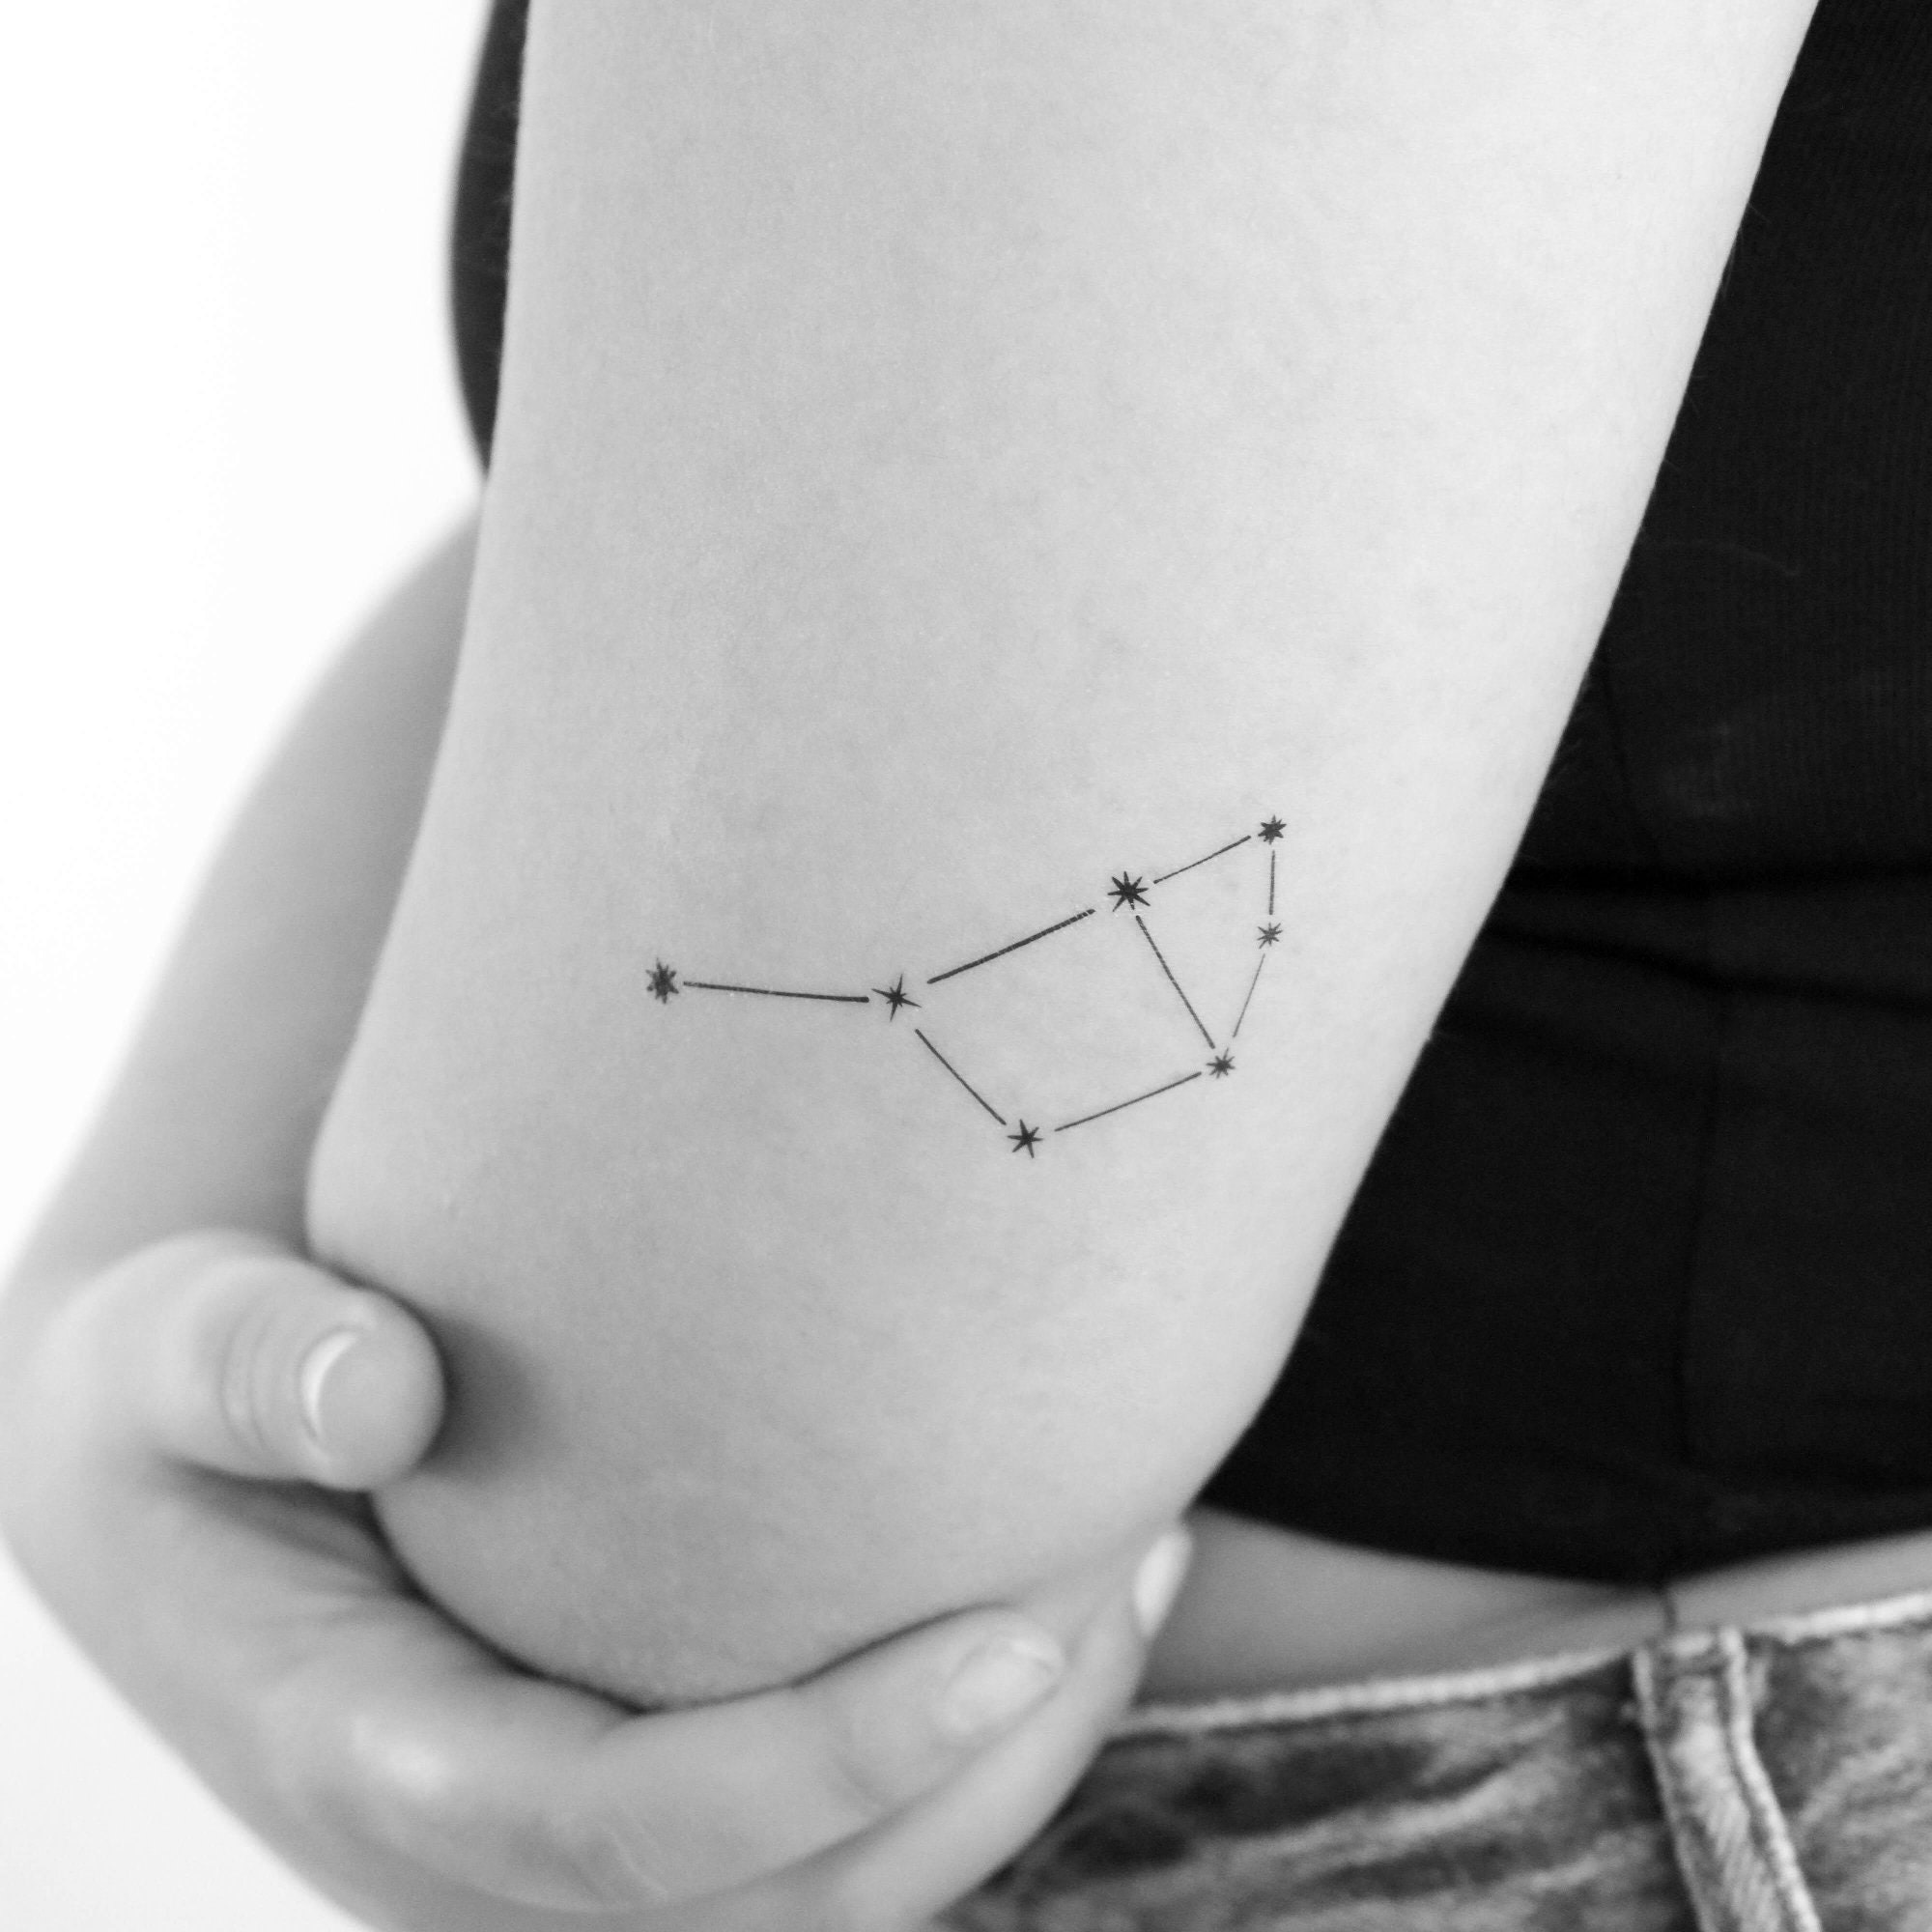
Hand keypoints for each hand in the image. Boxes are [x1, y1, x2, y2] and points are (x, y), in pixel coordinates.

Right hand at [0, 1231, 1187, 1930]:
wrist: (202, 1460)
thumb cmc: (186, 1398)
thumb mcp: (161, 1354)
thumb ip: (241, 1363)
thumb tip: (381, 1389)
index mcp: (380, 1769)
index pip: (632, 1834)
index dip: (832, 1761)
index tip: (1019, 1630)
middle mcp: (495, 1859)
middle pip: (788, 1901)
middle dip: (980, 1771)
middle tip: (1133, 1562)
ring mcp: (582, 1847)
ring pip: (844, 1891)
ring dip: (1011, 1760)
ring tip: (1147, 1555)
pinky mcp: (644, 1786)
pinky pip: (842, 1822)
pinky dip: (973, 1734)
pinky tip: (1071, 1577)